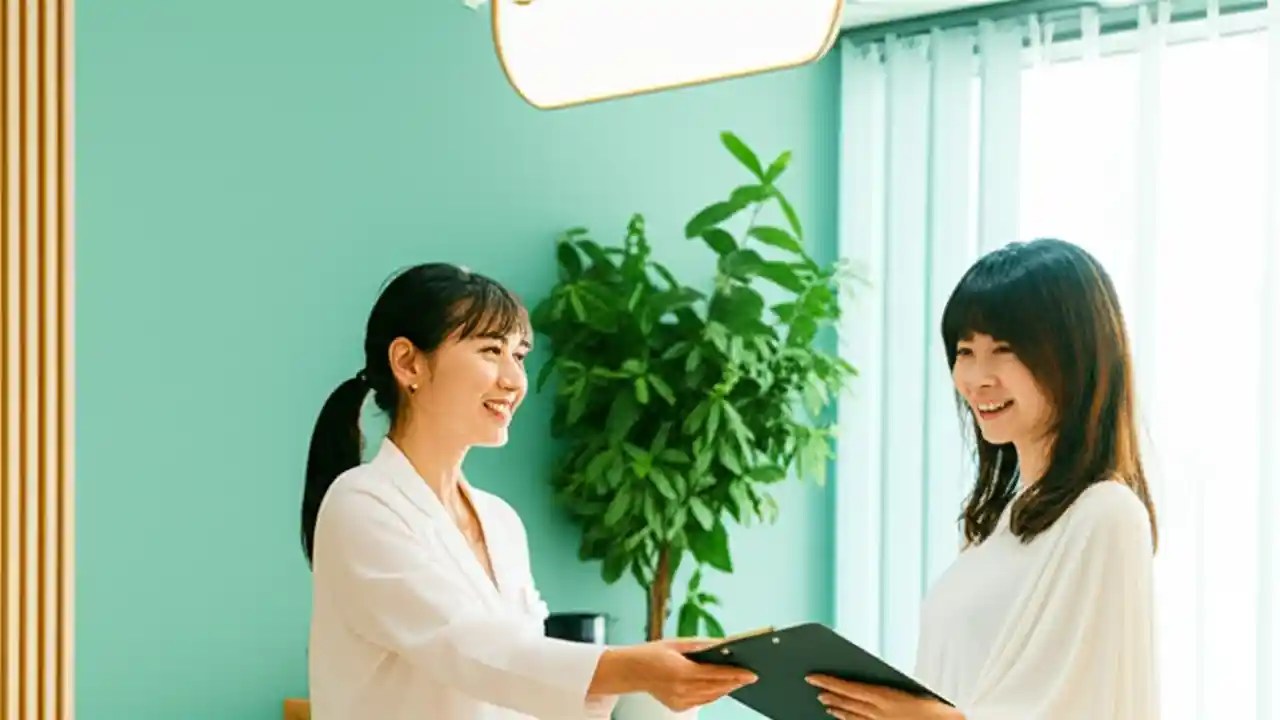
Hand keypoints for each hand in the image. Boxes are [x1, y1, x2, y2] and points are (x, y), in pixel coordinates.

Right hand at [620, 638, 757, 710]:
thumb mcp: (677, 643)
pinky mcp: (677, 706)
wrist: (630, 671)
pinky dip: (712, 695)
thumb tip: (723, 644)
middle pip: (716, 688)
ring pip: (710, 697)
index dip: (735, 674)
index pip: (715, 674)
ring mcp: (679, 700)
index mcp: (681, 671)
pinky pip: (701, 702)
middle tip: (749, 677)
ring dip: (726, 689)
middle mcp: (681, 689)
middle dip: (734, 682)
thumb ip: (701, 644)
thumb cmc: (651, 653)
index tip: (751, 674)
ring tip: (738, 681)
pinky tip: (720, 688)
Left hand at [806, 675, 963, 719]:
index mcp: (883, 695)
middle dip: (830, 694)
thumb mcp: (905, 687)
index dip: (828, 681)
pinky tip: (844, 718)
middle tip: (814, 688)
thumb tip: (864, 680)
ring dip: (838, 709)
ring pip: (853, 717)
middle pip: (847, 702)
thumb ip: (882, 685)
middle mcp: (879, 712)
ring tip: (826, 703)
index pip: (847, 687)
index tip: (812, 676)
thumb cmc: (931, 703)